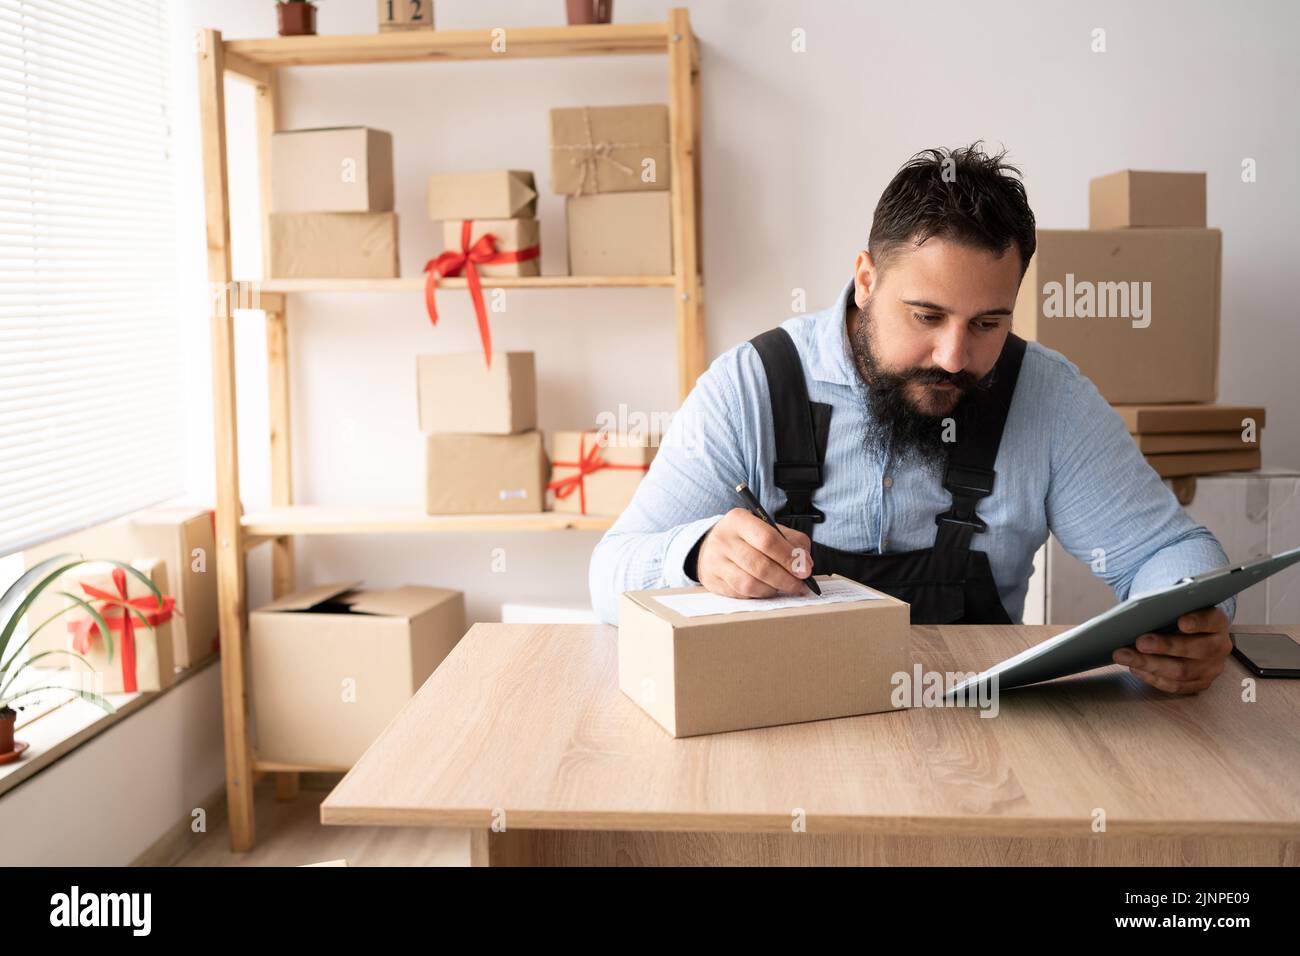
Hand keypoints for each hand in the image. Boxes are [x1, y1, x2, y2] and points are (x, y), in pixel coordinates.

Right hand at [696, 508, 814, 598]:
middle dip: (786, 579)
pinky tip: (766, 589)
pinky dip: (759, 595)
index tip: (805, 570)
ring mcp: (715, 561)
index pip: (768, 540)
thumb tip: (805, 564)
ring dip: (773, 589)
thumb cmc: (746, 538)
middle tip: (800, 585)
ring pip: (750, 584)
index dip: (789, 558)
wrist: (711, 546)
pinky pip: (741, 594)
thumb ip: (791, 542)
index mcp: (739, 520)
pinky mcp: (712, 581)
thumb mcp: (767, 528)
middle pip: (760, 565)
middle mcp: (723, 539)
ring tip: (783, 587)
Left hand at [1111, 606, 1230, 694]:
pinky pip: (1175, 686)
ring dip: (1150, 664)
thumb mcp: (1178, 607)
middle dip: (1165, 646)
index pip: (1212, 620)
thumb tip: (1141, 612)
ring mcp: (1211, 668)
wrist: (1193, 635)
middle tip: (1140, 642)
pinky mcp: (1199, 684)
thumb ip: (1168, 608)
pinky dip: (1152, 677)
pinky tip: (1135, 668)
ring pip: (1182, 672)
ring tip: (1125, 656)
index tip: (1182, 622)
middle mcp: (1219, 646)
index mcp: (1217, 623)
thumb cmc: (1180, 616)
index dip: (1198, 622)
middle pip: (1196, 649)